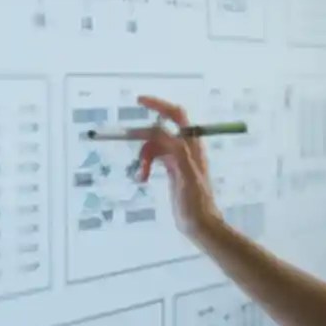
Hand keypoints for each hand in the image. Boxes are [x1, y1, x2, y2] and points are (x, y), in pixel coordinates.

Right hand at [135, 95, 223, 239]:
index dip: (160, 105)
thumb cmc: (196, 201)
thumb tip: (158, 130)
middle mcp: (186, 148)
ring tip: (141, 175)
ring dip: (143, 157)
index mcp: (193, 144)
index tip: (139, 101)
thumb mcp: (186, 173)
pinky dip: (145, 166)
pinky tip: (142, 178)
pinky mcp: (172, 170)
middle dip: (144, 136)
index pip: (177, 115)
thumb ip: (175, 150)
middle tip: (125, 138)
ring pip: (155, 146)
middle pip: (161, 131)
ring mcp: (178, 159)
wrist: (200, 224)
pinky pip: (154, 159)